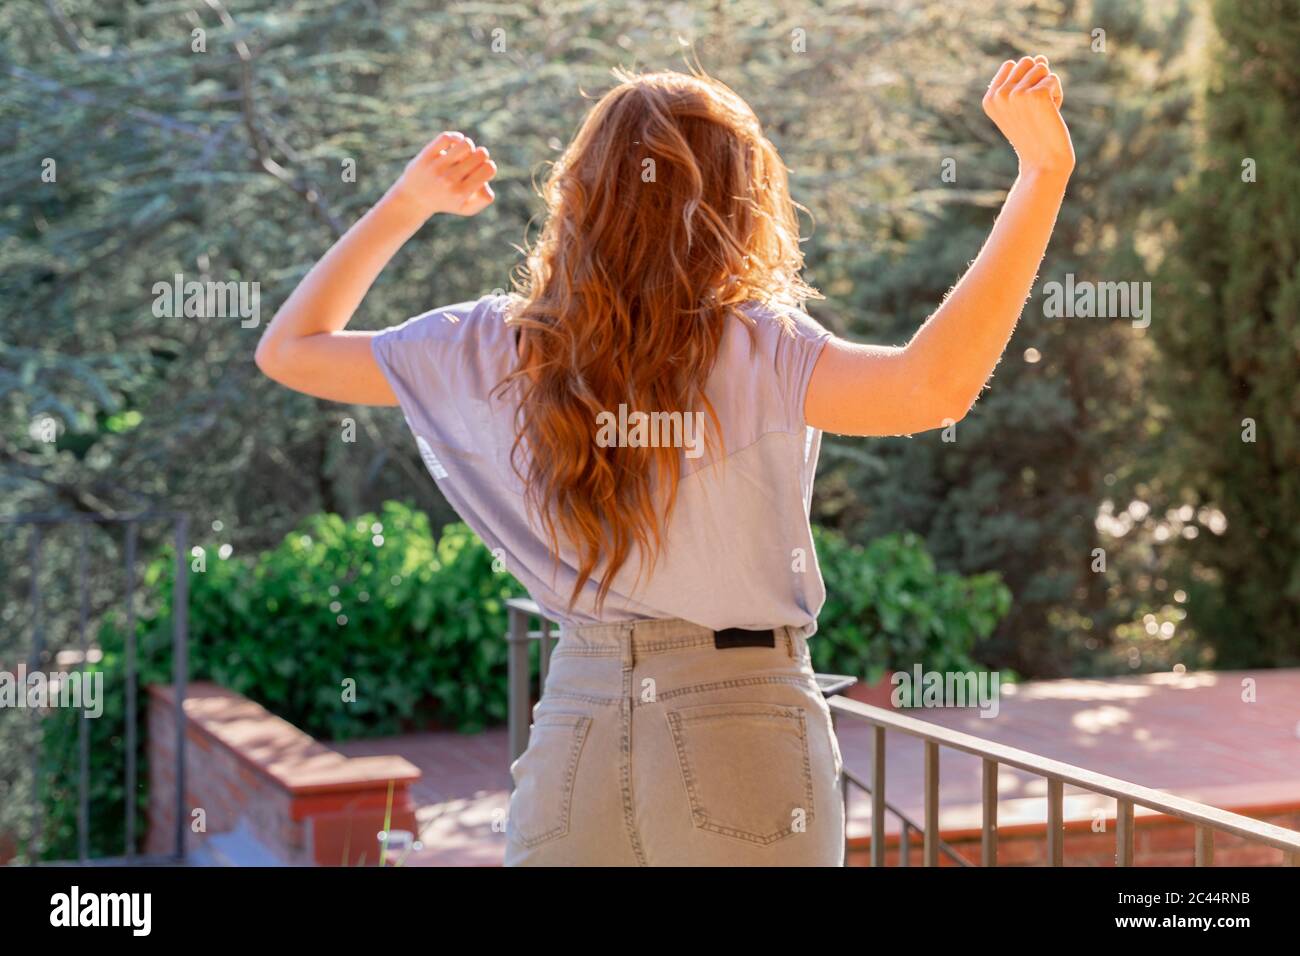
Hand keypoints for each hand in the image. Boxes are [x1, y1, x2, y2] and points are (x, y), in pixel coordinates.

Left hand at [384, 131, 496, 221]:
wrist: (413, 198)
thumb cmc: (446, 201)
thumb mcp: (466, 208)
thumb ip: (483, 199)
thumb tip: (487, 182)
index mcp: (462, 193)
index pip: (489, 168)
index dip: (489, 166)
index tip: (480, 170)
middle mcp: (450, 180)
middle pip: (481, 154)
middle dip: (480, 155)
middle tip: (471, 161)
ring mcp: (437, 167)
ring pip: (466, 144)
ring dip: (468, 146)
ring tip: (462, 153)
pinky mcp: (426, 156)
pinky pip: (447, 138)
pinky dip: (455, 137)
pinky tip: (454, 144)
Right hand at [983, 55, 1074, 176]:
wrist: (1043, 162)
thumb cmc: (1034, 135)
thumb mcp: (1020, 106)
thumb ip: (1024, 79)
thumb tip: (1040, 57)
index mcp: (989, 99)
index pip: (1012, 65)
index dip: (1025, 82)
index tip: (1023, 108)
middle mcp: (999, 95)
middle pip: (1027, 62)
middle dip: (1037, 81)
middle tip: (1035, 109)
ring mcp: (1016, 94)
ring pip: (1042, 67)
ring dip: (1048, 88)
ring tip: (1043, 112)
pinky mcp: (1037, 95)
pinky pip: (1054, 79)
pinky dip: (1058, 95)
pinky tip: (1051, 114)